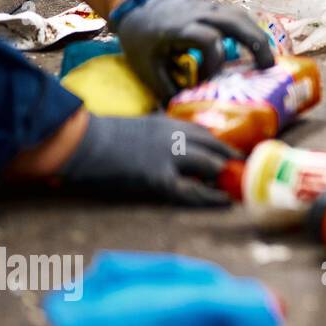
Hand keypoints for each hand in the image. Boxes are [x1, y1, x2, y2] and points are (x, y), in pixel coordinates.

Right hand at [56, 115, 238, 205]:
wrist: (79, 142)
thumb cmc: (99, 138)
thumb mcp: (135, 129)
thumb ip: (156, 136)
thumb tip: (169, 150)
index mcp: (167, 123)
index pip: (205, 133)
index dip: (221, 146)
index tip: (234, 155)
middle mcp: (174, 135)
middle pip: (214, 146)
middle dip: (231, 160)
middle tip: (246, 173)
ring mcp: (169, 156)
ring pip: (210, 165)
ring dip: (226, 177)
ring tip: (239, 189)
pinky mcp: (159, 177)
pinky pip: (193, 191)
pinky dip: (211, 198)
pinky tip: (225, 202)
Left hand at [113, 0, 274, 100]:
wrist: (138, 5)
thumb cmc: (142, 38)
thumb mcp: (146, 66)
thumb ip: (166, 89)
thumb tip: (186, 111)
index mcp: (179, 28)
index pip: (208, 39)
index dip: (215, 62)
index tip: (210, 81)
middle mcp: (198, 13)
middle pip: (235, 21)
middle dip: (255, 44)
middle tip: (267, 68)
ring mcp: (210, 6)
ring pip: (242, 16)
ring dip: (259, 36)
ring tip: (269, 61)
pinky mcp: (216, 7)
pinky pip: (240, 15)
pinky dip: (253, 30)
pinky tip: (259, 47)